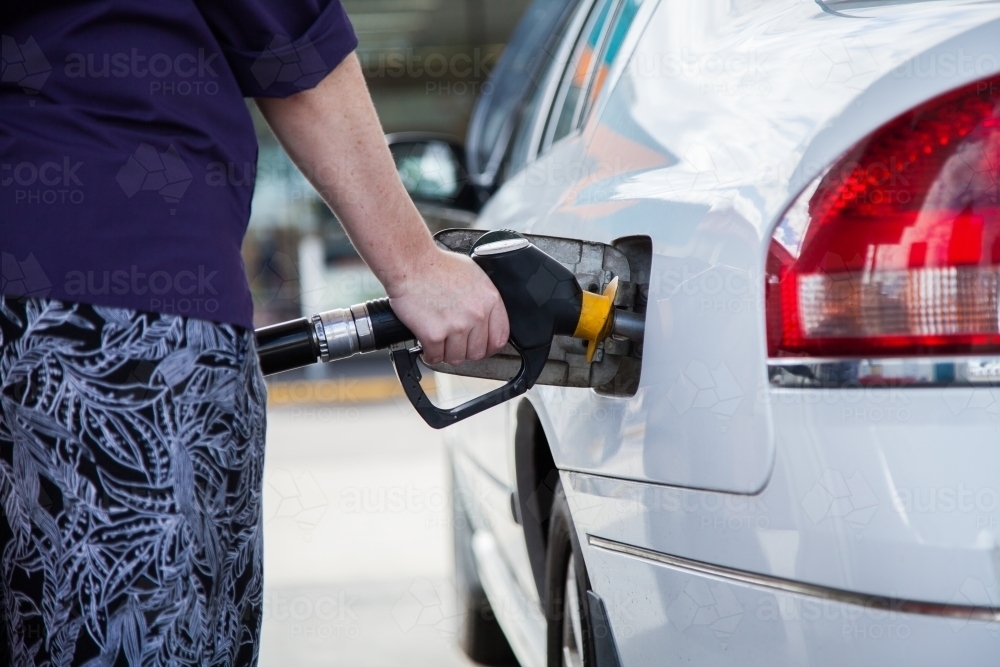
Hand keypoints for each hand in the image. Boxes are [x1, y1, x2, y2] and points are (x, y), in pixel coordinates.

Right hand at [387, 247, 508, 365]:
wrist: (411, 263)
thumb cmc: (437, 265)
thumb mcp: (472, 274)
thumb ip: (482, 297)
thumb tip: (484, 312)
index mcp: (490, 300)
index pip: (500, 337)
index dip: (489, 346)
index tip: (480, 346)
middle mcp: (477, 314)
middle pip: (477, 352)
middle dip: (465, 351)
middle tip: (455, 346)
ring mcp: (457, 326)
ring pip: (457, 358)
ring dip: (447, 354)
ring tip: (440, 346)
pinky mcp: (435, 334)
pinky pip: (435, 357)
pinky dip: (430, 355)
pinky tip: (427, 348)